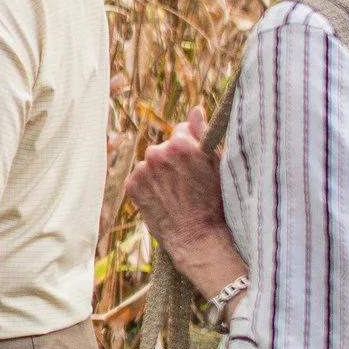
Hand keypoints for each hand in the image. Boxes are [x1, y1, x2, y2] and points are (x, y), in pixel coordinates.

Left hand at [126, 109, 228, 250]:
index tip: (195, 165)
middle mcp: (156, 152)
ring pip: (151, 163)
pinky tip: (163, 199)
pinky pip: (140, 178)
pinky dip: (148, 186)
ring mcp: (142, 170)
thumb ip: (203, 134)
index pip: (181, 130)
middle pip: (164, 147)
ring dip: (159, 173)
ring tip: (175, 194)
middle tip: (186, 183)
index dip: (190, 148)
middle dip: (172, 160)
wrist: (197, 239)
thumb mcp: (216, 165)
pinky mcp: (132, 186)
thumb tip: (196, 109)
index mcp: (179, 143)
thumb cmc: (213, 202)